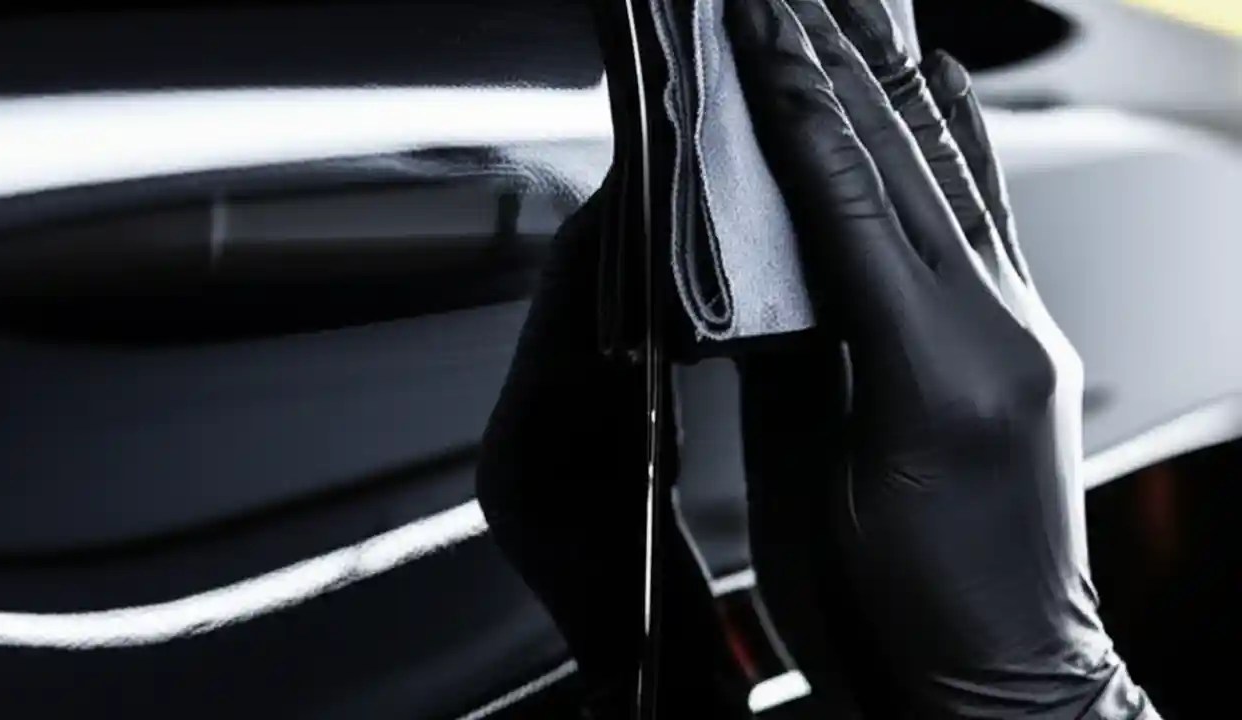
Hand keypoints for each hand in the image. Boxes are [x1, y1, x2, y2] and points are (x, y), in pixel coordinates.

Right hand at [726, 0, 1157, 715]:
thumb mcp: (826, 492)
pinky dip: (957, 142)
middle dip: (838, 68)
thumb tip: (775, 279)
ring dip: (894, 83)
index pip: (856, 203)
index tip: (761, 37)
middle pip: (903, 166)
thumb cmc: (912, 609)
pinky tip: (942, 91)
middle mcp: (991, 328)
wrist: (1002, 673)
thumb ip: (806, 370)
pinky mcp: (1018, 341)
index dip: (801, 114)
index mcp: (934, 367)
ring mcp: (1017, 329)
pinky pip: (988, 216)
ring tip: (856, 10)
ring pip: (950, 176)